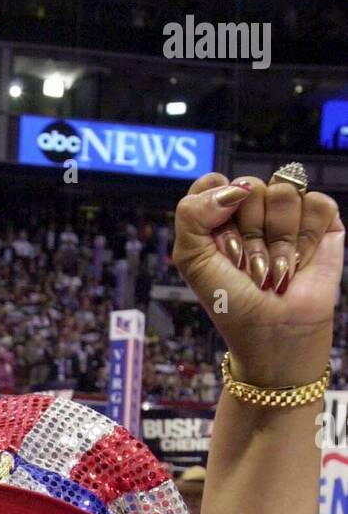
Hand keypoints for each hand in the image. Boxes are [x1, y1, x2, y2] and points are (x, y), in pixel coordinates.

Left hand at [173, 172, 343, 385]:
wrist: (271, 331)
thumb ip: (192, 213)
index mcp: (219, 215)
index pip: (215, 182)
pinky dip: (306, 239)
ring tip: (275, 269)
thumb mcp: (191, 259)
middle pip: (250, 185)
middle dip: (248, 232)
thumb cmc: (231, 301)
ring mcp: (288, 214)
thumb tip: (235, 187)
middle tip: (249, 265)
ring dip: (278, 240)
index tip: (220, 248)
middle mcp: (254, 211)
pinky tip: (300, 262)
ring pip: (284, 192)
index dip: (216, 212)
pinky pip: (317, 204)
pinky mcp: (322, 222)